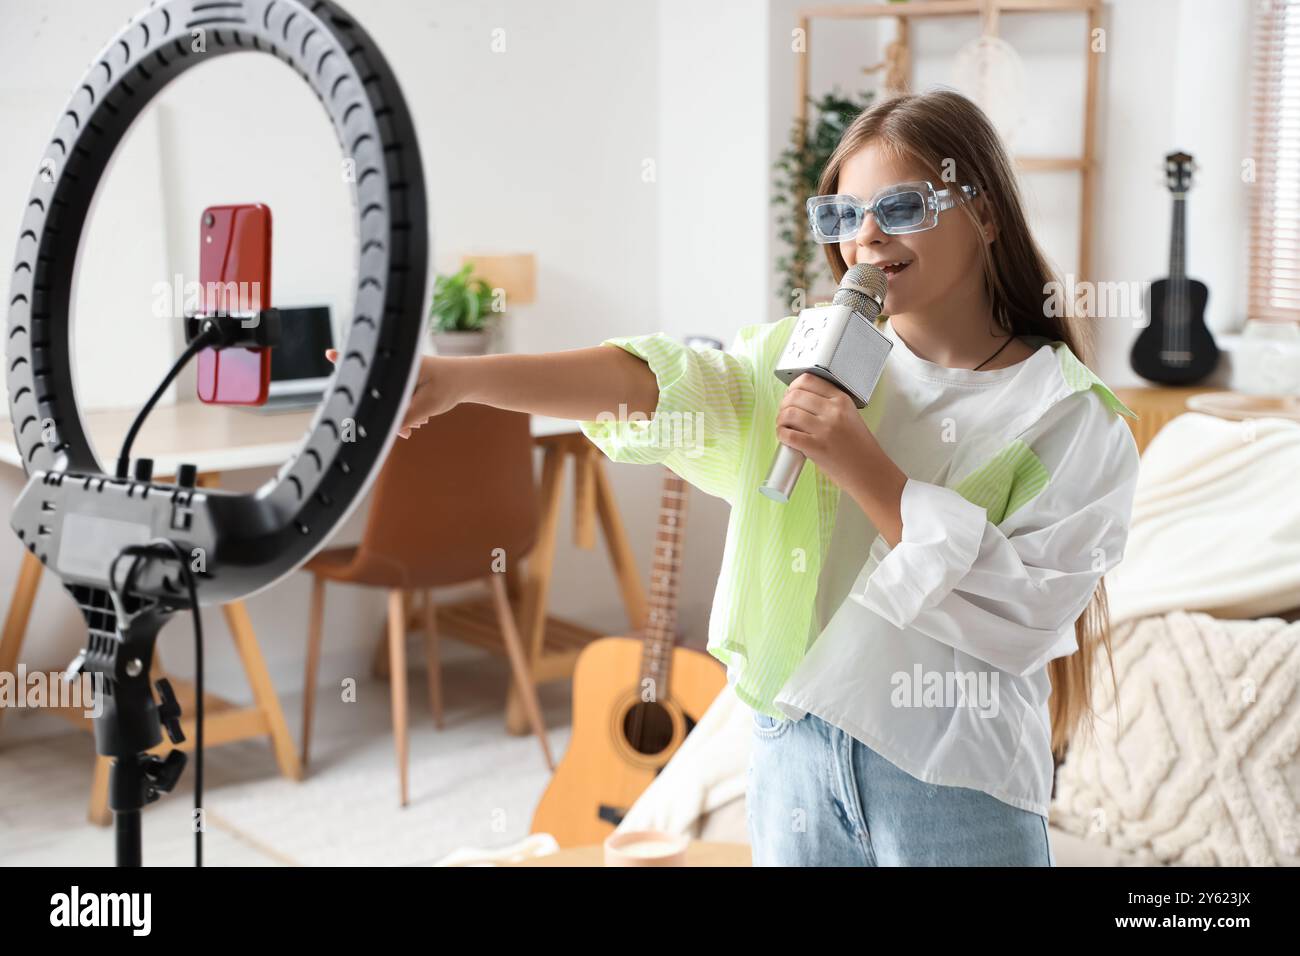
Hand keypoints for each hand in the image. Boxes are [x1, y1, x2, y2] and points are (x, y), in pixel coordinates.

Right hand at [325, 350, 460, 437]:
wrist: (466, 381)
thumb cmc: (448, 386)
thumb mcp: (427, 406)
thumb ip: (404, 418)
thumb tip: (386, 430)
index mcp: (401, 366)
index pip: (369, 363)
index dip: (345, 359)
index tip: (329, 352)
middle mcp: (396, 368)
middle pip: (376, 393)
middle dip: (385, 414)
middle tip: (404, 431)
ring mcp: (398, 376)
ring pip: (386, 402)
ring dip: (398, 417)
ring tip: (418, 423)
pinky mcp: (402, 385)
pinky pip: (393, 404)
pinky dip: (402, 415)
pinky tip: (416, 423)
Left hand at [775, 372, 905, 544]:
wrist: (870, 472)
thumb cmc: (860, 448)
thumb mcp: (850, 417)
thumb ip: (830, 407)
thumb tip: (801, 403)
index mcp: (842, 400)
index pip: (809, 380)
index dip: (793, 386)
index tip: (790, 394)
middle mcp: (833, 411)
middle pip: (795, 395)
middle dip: (784, 403)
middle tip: (785, 412)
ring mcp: (825, 429)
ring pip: (789, 413)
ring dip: (780, 419)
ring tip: (784, 425)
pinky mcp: (816, 447)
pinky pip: (788, 434)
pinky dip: (781, 434)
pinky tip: (784, 437)